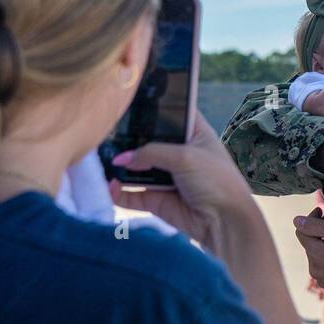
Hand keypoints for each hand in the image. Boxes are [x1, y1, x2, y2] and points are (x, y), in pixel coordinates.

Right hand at [108, 109, 257, 250]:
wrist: (225, 222)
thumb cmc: (216, 181)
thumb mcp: (186, 156)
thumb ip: (151, 152)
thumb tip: (120, 158)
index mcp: (194, 134)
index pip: (171, 113)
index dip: (153, 107)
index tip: (128, 100)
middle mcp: (178, 153)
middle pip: (147, 141)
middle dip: (127, 139)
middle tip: (104, 132)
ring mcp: (166, 176)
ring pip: (135, 168)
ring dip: (119, 166)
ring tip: (99, 160)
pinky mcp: (156, 199)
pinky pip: (131, 193)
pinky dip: (118, 191)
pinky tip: (109, 185)